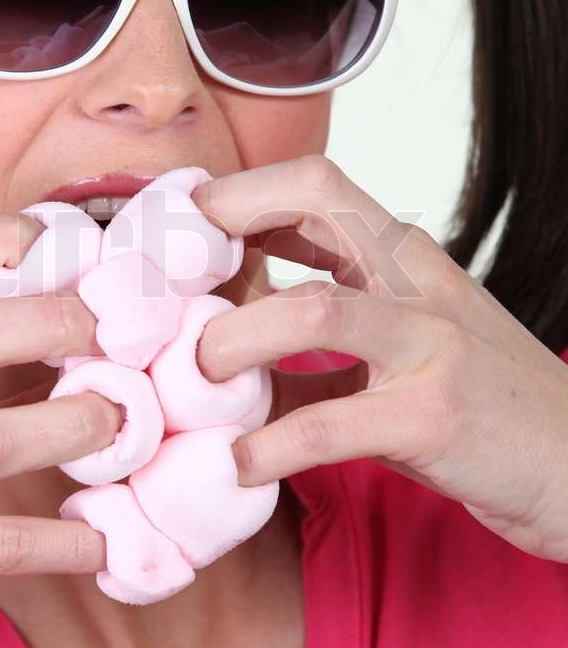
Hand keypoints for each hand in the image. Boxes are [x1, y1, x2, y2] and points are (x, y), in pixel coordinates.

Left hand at [192, 154, 567, 561]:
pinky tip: (239, 465)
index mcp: (406, 258)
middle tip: (165, 282)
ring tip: (194, 376)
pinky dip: (268, 447)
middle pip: (317, 197)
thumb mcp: (405, 344)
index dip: (236, 193)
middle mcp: (419, 281)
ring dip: (233, 338)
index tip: (176, 234)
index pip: (316, 181)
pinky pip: (329, 425)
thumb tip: (211, 331)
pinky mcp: (433, 418)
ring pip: (313, 306)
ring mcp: (431, 344)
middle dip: (225, 222)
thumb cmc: (482, 407)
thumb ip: (322, 330)